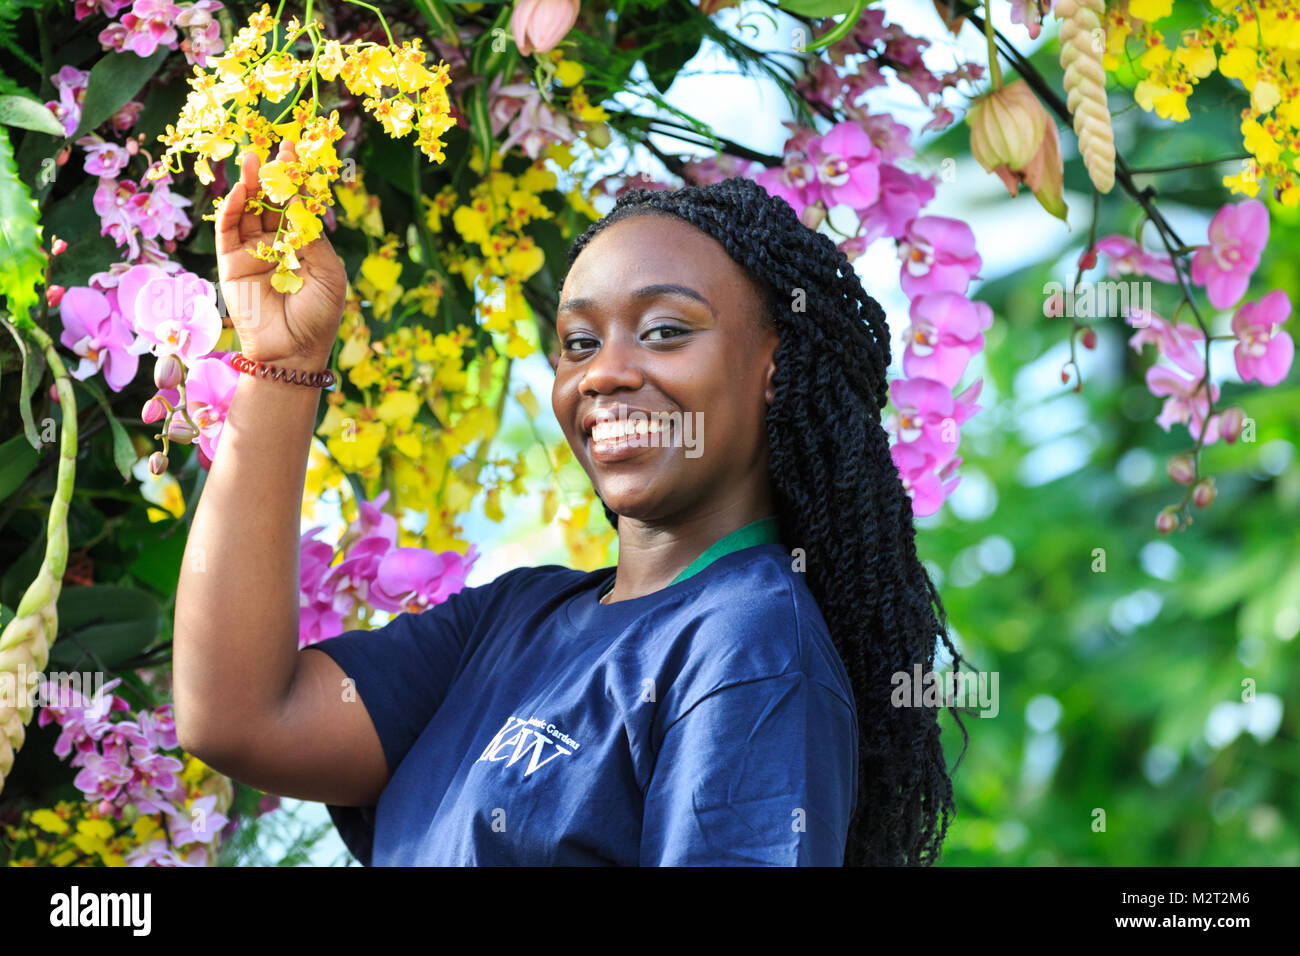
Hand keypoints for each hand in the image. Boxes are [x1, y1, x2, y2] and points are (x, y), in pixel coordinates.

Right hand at [215, 140, 347, 369]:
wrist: (292, 353)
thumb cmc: (318, 315)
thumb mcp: (327, 271)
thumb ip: (311, 235)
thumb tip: (299, 197)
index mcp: (305, 243)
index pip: (298, 203)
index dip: (297, 178)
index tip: (297, 149)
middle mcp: (277, 243)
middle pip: (272, 200)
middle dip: (273, 174)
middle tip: (275, 146)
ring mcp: (252, 251)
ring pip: (249, 210)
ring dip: (250, 183)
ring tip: (252, 159)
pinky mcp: (230, 263)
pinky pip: (228, 230)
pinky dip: (231, 208)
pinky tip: (239, 191)